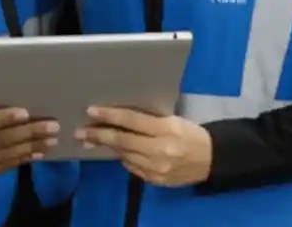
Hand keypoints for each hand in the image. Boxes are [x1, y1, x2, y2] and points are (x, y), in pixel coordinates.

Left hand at [76, 106, 212, 187]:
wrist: (211, 159)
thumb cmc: (189, 133)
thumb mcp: (172, 120)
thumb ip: (148, 121)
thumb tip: (119, 118)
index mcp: (166, 129)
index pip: (132, 120)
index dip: (110, 115)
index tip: (91, 111)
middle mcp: (160, 149)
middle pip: (123, 140)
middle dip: (99, 134)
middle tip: (80, 131)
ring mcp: (156, 168)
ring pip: (124, 155)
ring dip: (106, 147)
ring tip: (90, 140)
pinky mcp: (155, 180)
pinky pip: (131, 167)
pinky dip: (123, 157)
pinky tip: (115, 151)